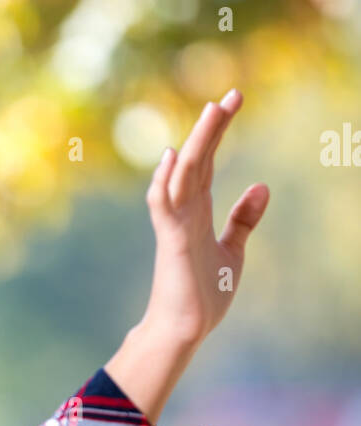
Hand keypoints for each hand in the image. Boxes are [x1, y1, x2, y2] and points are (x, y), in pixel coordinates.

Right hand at [142, 89, 268, 345]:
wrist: (184, 330)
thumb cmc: (203, 294)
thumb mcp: (233, 250)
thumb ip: (243, 219)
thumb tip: (262, 186)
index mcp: (197, 210)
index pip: (207, 161)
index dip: (219, 130)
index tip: (233, 100)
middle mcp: (184, 211)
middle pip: (197, 159)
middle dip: (214, 127)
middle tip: (232, 96)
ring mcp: (175, 224)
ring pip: (183, 175)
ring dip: (197, 144)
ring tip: (213, 112)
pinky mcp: (172, 242)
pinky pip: (164, 206)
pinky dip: (165, 182)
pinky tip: (173, 157)